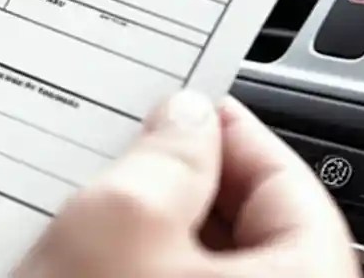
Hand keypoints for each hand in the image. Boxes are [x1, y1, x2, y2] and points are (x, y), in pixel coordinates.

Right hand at [16, 93, 361, 277]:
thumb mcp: (120, 222)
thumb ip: (166, 152)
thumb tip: (186, 115)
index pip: (287, 177)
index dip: (224, 127)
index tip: (175, 101)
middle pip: (243, 226)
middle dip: (174, 181)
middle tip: (118, 154)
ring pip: (197, 266)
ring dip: (145, 235)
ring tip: (82, 215)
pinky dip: (129, 273)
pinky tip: (76, 266)